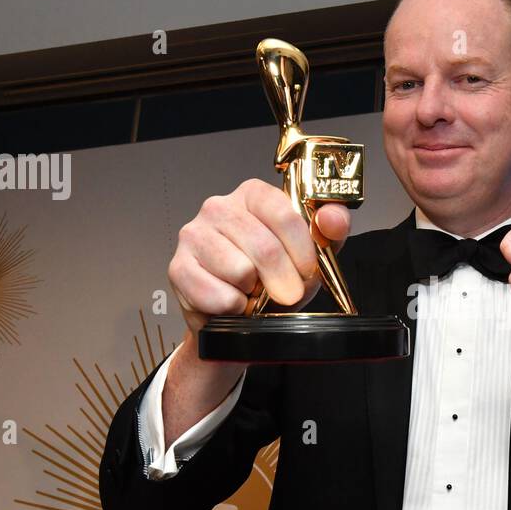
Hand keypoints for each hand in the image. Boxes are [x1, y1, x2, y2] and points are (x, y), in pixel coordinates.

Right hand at [168, 179, 350, 336]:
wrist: (240, 315)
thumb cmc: (274, 278)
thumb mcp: (311, 253)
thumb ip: (330, 230)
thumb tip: (332, 218)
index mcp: (253, 195)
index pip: (283, 213)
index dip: (301, 251)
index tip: (308, 273)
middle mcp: (219, 207)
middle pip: (264, 246)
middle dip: (283, 280)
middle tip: (286, 294)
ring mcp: (194, 235)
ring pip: (240, 271)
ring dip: (254, 294)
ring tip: (252, 292)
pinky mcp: (178, 267)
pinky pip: (218, 295)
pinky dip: (234, 307)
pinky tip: (233, 302)